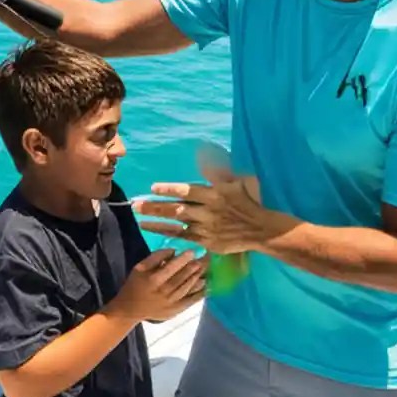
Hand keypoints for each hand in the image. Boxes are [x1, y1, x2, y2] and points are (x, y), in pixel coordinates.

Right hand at [105, 248, 207, 323]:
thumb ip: (155, 258)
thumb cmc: (135, 285)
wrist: (131, 309)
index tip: (192, 251)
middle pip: (182, 277)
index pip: (171, 267)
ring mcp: (171, 302)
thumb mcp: (139, 268)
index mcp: (154, 279)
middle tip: (202, 259)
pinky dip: (199, 294)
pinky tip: (206, 287)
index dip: (183, 259)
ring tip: (203, 270)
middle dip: (193, 267)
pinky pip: (190, 301)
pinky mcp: (175, 310)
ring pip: (187, 288)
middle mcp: (164, 291)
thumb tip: (173, 251)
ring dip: (197, 278)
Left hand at [133, 179, 267, 254]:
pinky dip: (166, 232)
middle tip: (136, 204)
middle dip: (155, 207)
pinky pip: (181, 236)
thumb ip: (218, 171)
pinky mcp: (205, 240)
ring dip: (156, 221)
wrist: (260, 229)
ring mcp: (205, 227)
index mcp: (214, 194)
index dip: (170, 189)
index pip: (187, 191)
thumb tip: (203, 156)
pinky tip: (152, 229)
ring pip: (176, 223)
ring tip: (139, 217)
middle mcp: (207, 211)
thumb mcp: (236, 182)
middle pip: (176, 208)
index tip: (153, 187)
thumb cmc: (247, 202)